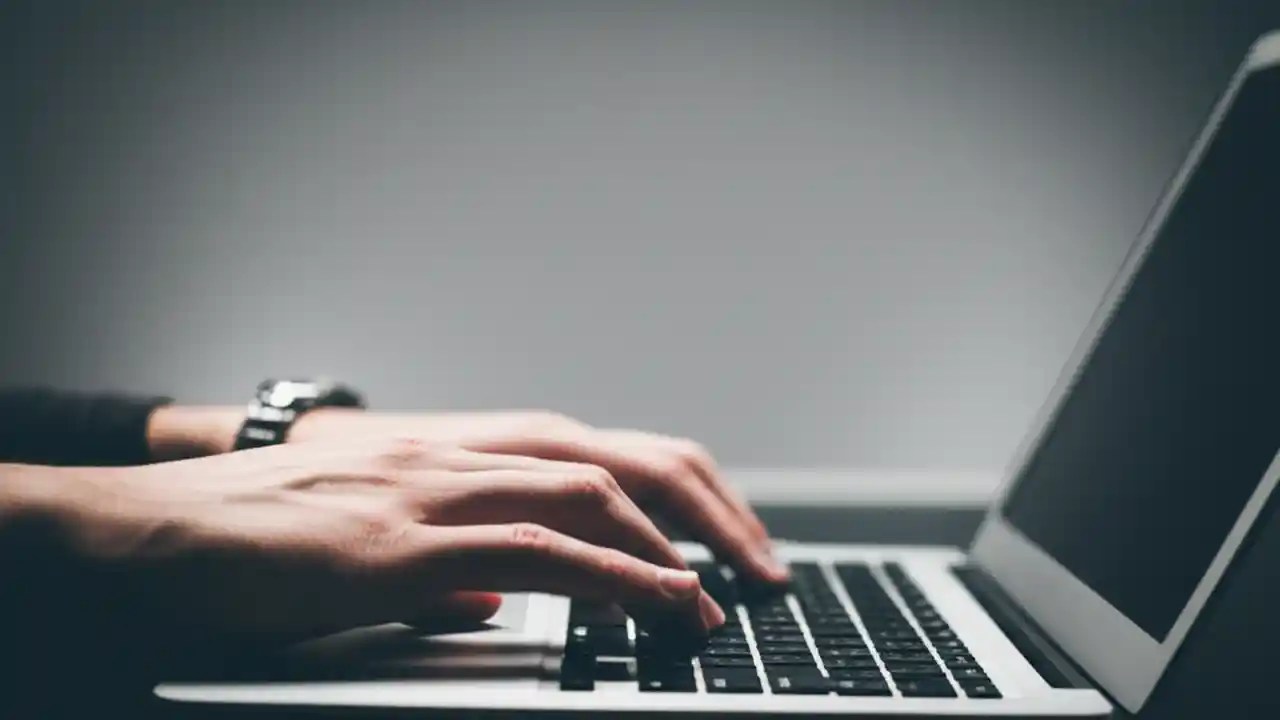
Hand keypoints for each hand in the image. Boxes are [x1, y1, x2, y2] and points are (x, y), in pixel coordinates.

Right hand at [11, 440, 723, 642]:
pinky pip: (531, 553)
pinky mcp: (400, 545)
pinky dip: (608, 577)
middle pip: (617, 460)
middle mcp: (459, 453)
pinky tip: (653, 603)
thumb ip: (447, 561)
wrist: (153, 527)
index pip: (598, 452)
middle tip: (760, 566)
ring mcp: (433, 491)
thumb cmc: (258, 532)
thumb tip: (499, 601)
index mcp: (459, 450)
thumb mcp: (372, 536)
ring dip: (670, 548)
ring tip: (722, 599)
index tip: (725, 538)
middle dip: (705, 512)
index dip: (676, 491)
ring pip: (586, 496)